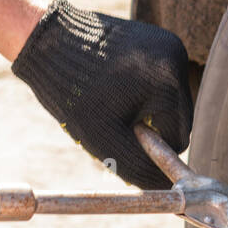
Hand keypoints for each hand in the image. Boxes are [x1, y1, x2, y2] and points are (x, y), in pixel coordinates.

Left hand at [11, 0, 192, 189]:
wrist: (48, 41)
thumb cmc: (73, 93)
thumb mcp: (106, 141)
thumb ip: (140, 168)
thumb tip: (167, 188)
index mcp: (168, 83)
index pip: (179, 138)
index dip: (150, 148)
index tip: (121, 136)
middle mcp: (175, 59)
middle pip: (177, 119)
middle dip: (150, 128)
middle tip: (114, 120)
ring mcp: (168, 44)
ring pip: (169, 101)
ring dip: (146, 109)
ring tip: (111, 100)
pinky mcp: (157, 39)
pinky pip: (161, 80)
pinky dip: (142, 90)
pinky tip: (114, 83)